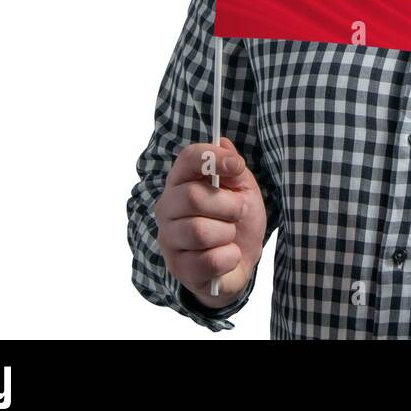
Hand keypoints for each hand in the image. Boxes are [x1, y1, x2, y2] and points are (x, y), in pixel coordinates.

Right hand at [153, 136, 266, 308]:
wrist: (241, 261)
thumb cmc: (237, 221)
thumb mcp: (243, 189)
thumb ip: (233, 167)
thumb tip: (222, 143)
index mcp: (182, 182)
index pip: (188, 158)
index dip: (213, 157)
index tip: (237, 165)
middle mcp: (167, 208)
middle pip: (193, 197)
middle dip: (229, 205)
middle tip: (238, 212)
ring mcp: (169, 239)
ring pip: (199, 231)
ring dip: (228, 233)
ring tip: (229, 235)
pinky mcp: (178, 268)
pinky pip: (209, 260)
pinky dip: (229, 257)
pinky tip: (227, 255)